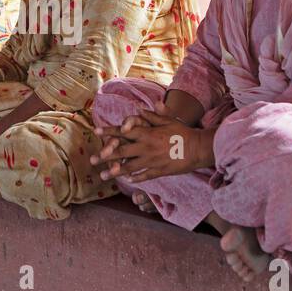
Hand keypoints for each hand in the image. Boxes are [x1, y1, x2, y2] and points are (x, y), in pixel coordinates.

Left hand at [91, 108, 212, 183]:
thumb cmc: (183, 132)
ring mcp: (152, 161)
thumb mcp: (167, 121)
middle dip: (105, 156)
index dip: (109, 131)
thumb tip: (139, 110)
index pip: (124, 131)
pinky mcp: (159, 171)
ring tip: (103, 176)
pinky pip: (143, 176)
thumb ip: (152, 116)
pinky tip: (126, 180)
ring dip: (115, 171)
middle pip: (122, 152)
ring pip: (129, 167)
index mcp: (147, 133)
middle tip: (93, 160)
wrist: (198, 148)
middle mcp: (146, 147)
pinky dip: (134, 178)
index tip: (96, 131)